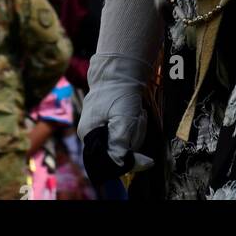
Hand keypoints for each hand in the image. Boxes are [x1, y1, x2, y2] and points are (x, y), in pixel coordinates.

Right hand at [77, 52, 151, 175]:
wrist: (120, 70)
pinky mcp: (110, 119)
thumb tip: (123, 165)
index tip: (146, 161)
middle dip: (133, 138)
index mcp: (89, 134)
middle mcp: (92, 132)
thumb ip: (120, 145)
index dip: (128, 161)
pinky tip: (136, 112)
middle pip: (117, 150)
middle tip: (138, 119)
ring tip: (138, 113)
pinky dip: (134, 123)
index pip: (108, 161)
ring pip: (124, 140)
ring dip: (136, 128)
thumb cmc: (119, 94)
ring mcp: (101, 125)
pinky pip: (125, 130)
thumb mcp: (122, 121)